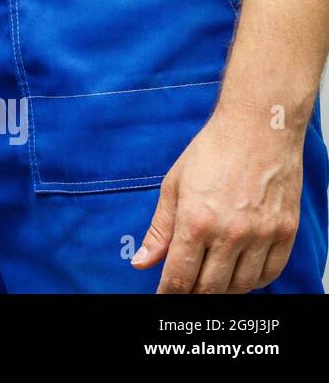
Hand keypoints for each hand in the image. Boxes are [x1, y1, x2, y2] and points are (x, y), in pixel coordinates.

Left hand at [133, 103, 303, 292]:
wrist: (258, 129)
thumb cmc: (212, 151)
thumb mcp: (173, 186)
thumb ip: (159, 230)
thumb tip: (142, 263)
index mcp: (196, 221)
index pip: (180, 277)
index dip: (168, 294)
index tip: (163, 298)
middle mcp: (230, 233)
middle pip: (210, 288)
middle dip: (193, 294)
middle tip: (185, 289)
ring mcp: (261, 235)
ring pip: (240, 286)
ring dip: (223, 290)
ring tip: (210, 281)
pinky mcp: (285, 232)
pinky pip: (270, 273)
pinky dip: (253, 281)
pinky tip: (239, 273)